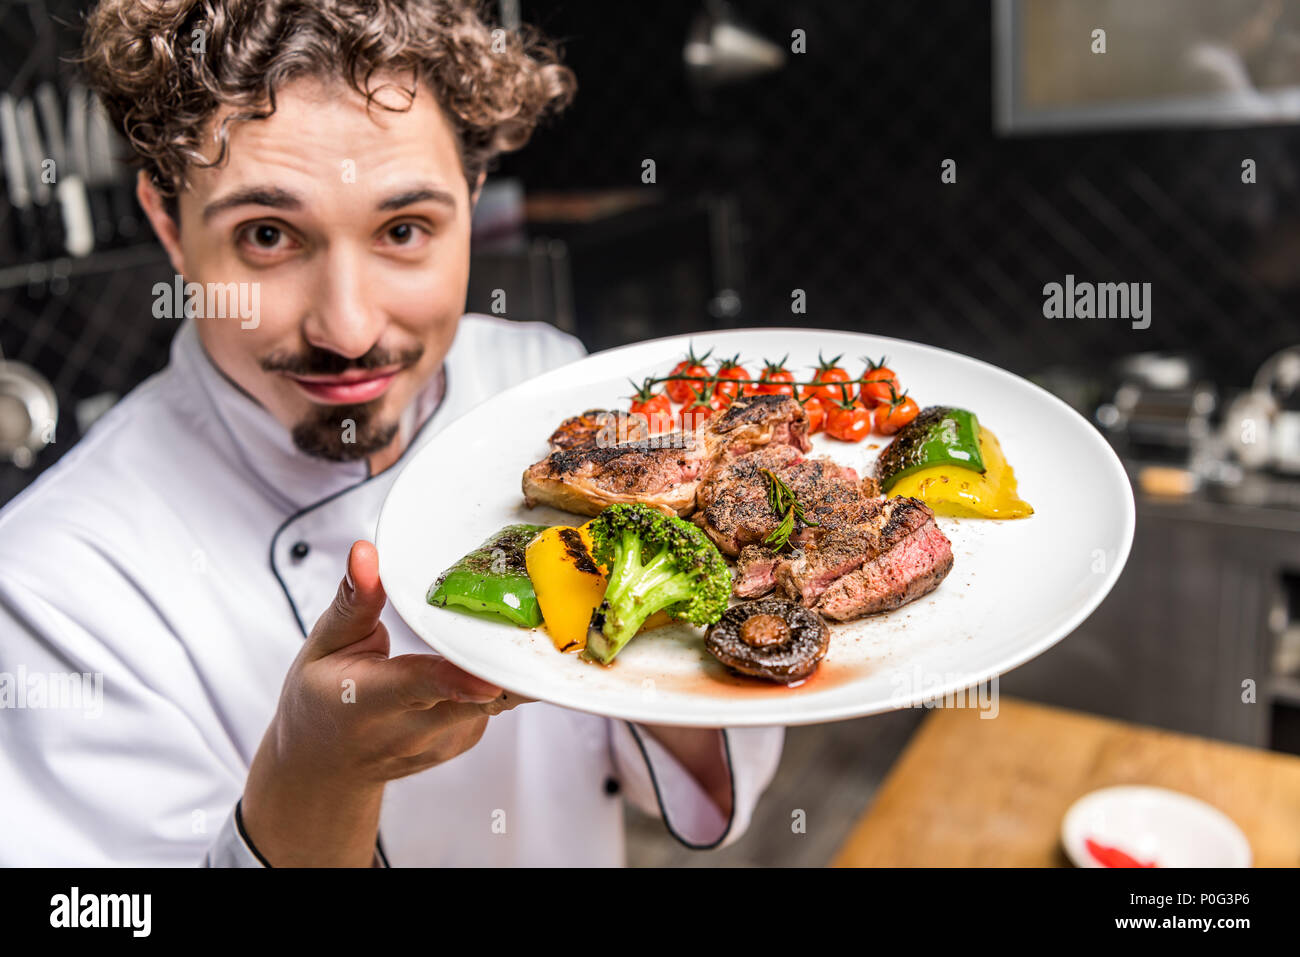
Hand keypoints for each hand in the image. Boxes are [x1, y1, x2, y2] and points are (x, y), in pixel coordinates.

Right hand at [241, 540, 525, 865]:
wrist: (328, 765)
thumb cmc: (324, 699)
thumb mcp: (324, 645)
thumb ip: (355, 600)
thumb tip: (365, 552)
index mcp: (366, 702)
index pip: (418, 687)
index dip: (457, 681)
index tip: (490, 676)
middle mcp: (408, 731)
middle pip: (474, 697)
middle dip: (505, 663)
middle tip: (531, 619)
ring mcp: (441, 743)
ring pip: (494, 697)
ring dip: (504, 663)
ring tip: (508, 625)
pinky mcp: (463, 742)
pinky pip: (493, 702)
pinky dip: (493, 676)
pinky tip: (480, 657)